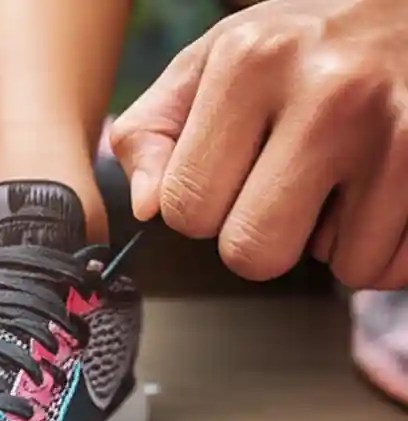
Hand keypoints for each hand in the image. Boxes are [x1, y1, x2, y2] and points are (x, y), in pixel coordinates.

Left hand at [111, 0, 407, 288]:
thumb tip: (146, 208)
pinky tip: (379, 189)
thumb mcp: (212, 62)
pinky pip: (392, 266)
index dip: (200, 208)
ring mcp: (400, 129)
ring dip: (331, 239)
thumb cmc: (303, 45)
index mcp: (251, 62)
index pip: (186, 209)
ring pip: (337, 267)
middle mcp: (329, 92)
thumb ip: (154, 133)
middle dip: (260, 235)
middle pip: (253, 253)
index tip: (229, 176)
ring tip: (341, 176)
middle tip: (283, 187)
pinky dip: (382, 243)